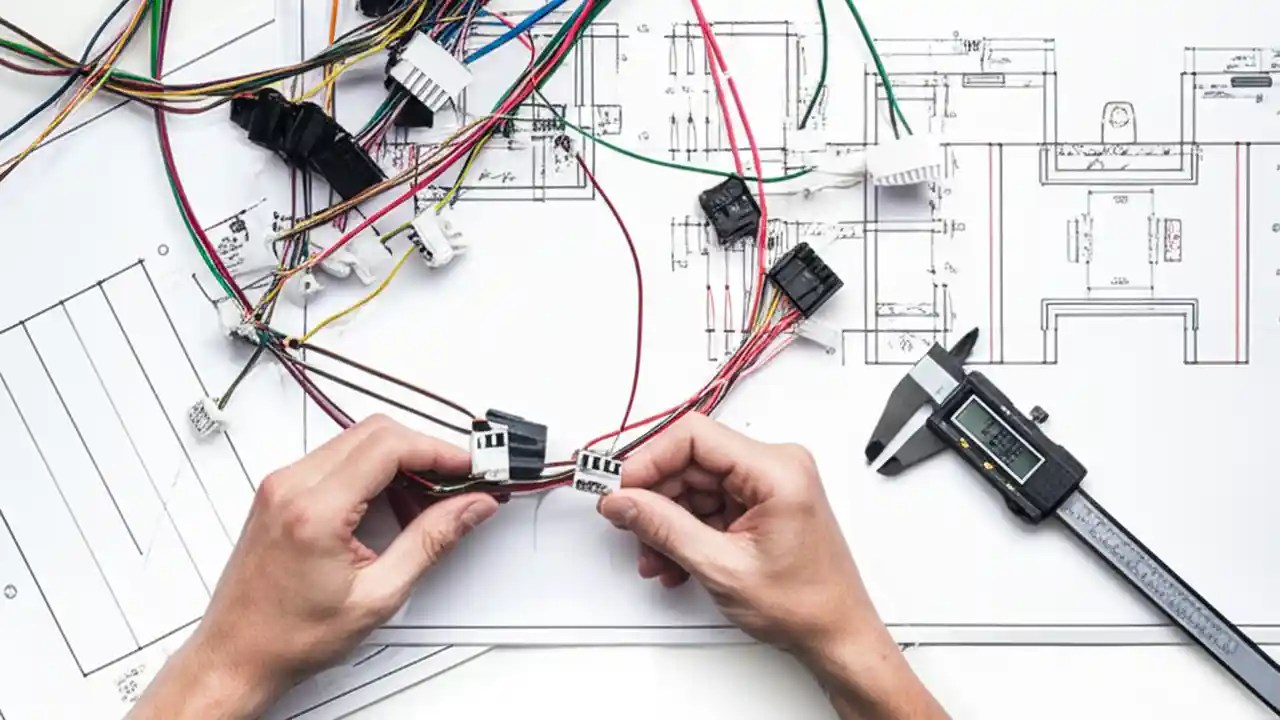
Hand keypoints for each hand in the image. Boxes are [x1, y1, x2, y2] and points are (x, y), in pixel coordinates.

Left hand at [132, 415, 497, 718]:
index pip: (389, 447)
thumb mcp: (377, 595)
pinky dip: (374, 468)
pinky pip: (337, 456)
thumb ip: (430, 542)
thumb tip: (469, 508)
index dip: (438, 450)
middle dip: (424, 449)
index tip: (468, 468)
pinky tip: (393, 501)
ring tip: (428, 497)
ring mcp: (281, 485)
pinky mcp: (280, 491)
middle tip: (458, 479)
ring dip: (400, 458)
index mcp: (314, 511)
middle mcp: (290, 486)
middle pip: (375, 432)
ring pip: (357, 439)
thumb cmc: (289, 637)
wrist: (236, 655)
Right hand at [597, 414, 943, 719]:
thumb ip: (664, 528)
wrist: (835, 635)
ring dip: (668, 521)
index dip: (650, 460)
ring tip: (656, 558)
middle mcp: (776, 467)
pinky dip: (687, 530)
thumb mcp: (721, 567)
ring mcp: (769, 485)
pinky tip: (676, 559)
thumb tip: (624, 501)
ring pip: (695, 485)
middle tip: (629, 526)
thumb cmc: (805, 606)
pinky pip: (710, 503)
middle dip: (656, 499)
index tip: (622, 488)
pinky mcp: (762, 503)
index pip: (696, 437)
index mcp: (776, 470)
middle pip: (692, 462)